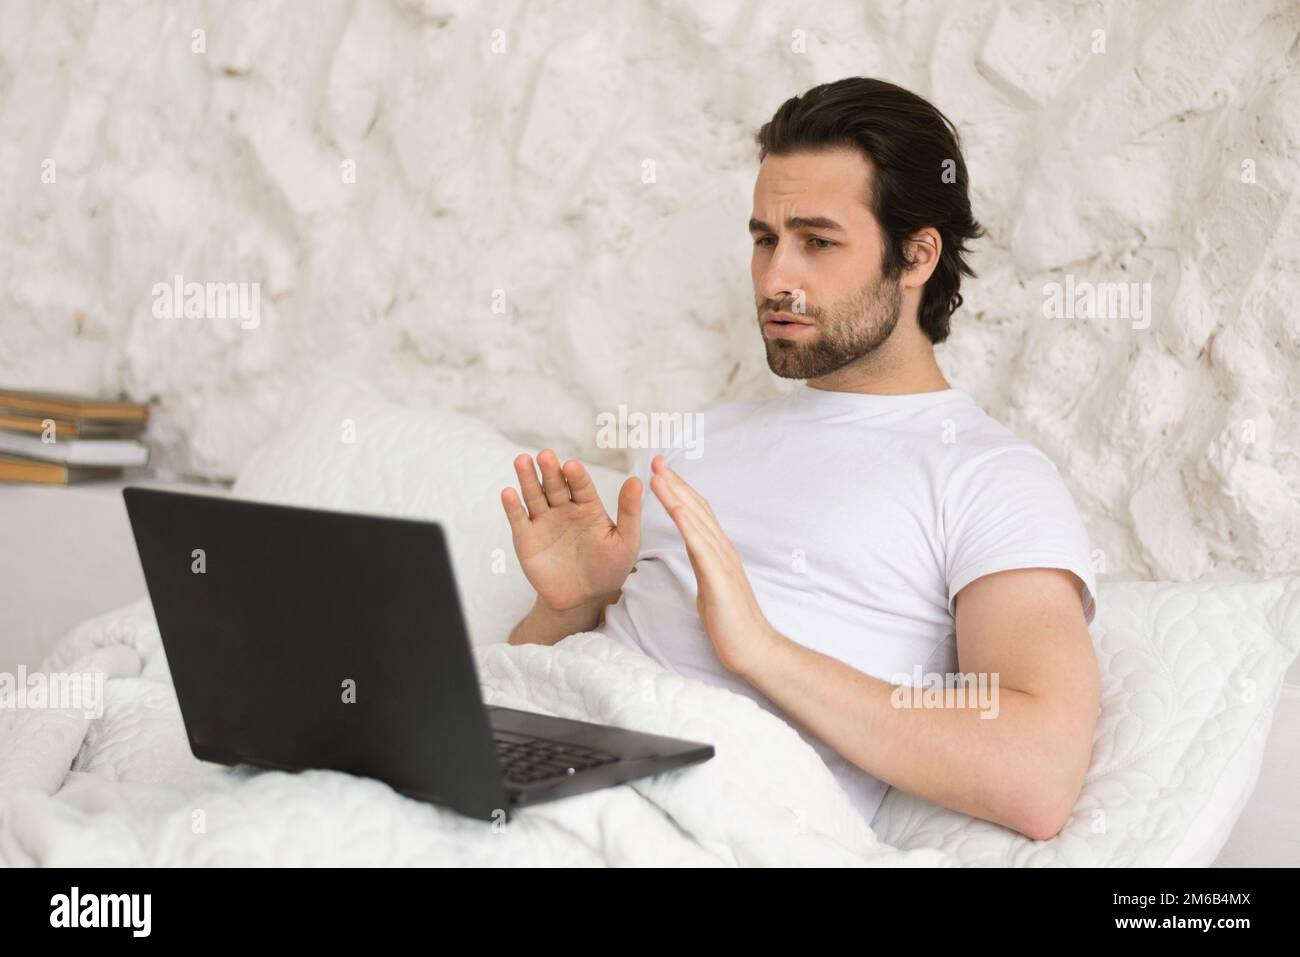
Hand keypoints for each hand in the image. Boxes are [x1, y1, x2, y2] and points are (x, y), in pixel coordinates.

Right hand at [501, 450, 641, 613]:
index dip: (576, 476)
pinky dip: (512, 506)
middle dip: (550, 470)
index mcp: (588, 506)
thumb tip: (637, 480)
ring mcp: (544, 521)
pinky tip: (508, 493)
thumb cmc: (609, 569)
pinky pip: (518, 519)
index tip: (572, 466)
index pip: (581, 486)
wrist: (583, 599)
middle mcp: (564, 508)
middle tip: (545, 456)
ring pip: (534, 495)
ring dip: (527, 478)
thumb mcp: (625, 542)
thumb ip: (629, 512)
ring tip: (522, 461)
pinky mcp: (526, 537)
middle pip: (555, 485)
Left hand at [647, 454, 778, 674]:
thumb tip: (695, 554)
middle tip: (657, 460)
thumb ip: (704, 565)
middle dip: (675, 483)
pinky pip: (701, 547)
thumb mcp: (711, 585)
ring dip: (677, 496)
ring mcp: (722, 562)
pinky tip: (676, 509)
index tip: (661, 471)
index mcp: (717, 551)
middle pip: (696, 508)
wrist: (752, 647)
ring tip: (659, 476)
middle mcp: (722, 549)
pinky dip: (689, 525)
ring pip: (697, 521)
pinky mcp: (719, 578)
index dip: (679, 490)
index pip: (697, 513)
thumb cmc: (730, 621)